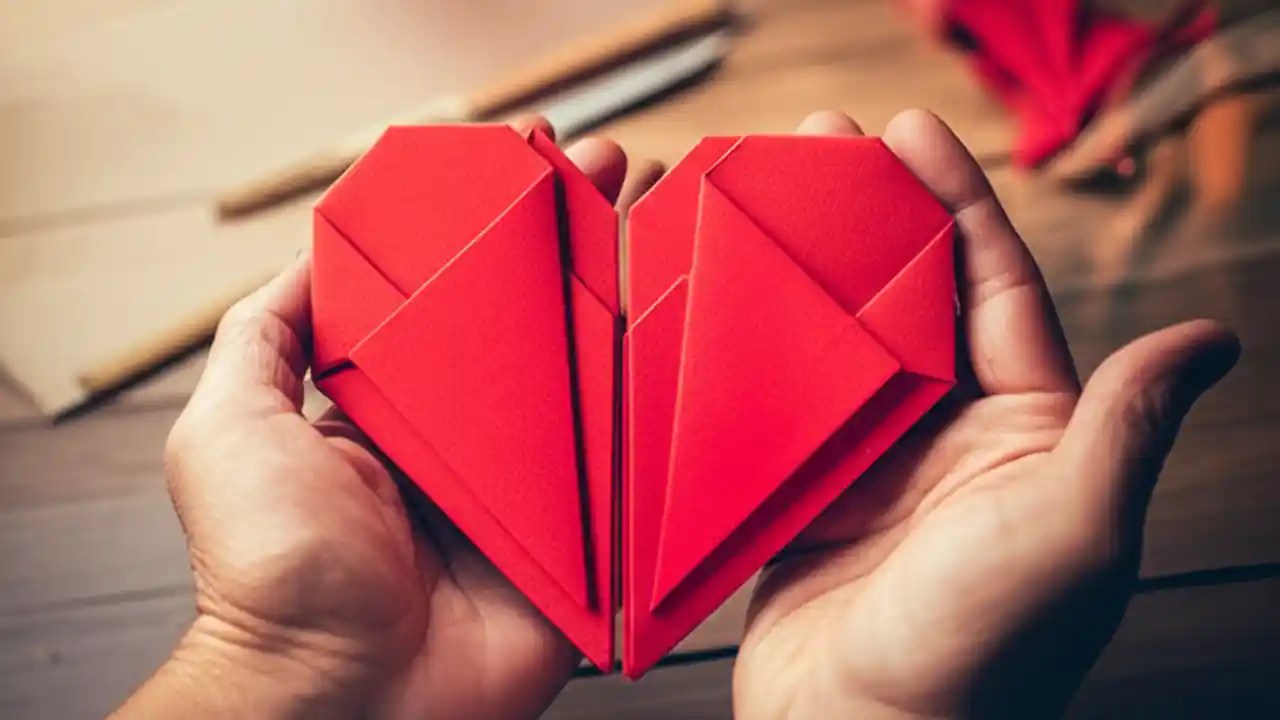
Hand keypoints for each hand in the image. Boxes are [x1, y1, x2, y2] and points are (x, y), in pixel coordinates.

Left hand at [116, 119, 646, 719]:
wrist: (336, 697)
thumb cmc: (268, 568)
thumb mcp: (231, 428)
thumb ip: (266, 337)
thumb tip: (314, 252)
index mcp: (397, 406)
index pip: (456, 297)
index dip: (494, 229)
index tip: (531, 165)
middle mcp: (469, 439)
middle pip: (536, 327)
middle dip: (580, 246)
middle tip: (618, 174)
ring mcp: (530, 488)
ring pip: (592, 386)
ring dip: (633, 308)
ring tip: (671, 228)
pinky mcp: (579, 541)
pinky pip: (626, 473)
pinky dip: (662, 417)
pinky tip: (696, 345)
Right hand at [733, 110, 1239, 718]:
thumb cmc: (979, 656)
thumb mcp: (1071, 530)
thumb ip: (1126, 427)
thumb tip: (1210, 340)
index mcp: (1027, 429)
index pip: (993, 286)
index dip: (956, 200)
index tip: (909, 132)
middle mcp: (953, 437)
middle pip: (910, 295)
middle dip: (870, 213)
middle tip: (820, 143)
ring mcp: (874, 462)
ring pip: (843, 338)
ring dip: (809, 268)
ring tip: (765, 201)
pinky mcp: (806, 493)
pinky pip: (785, 400)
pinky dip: (760, 347)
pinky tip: (728, 301)